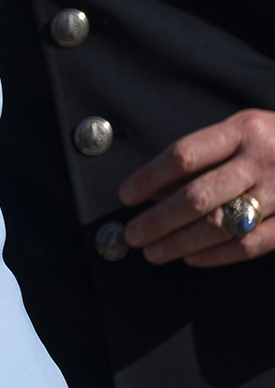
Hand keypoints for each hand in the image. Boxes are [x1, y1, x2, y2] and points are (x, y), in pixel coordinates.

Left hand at [120, 109, 274, 265]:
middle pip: (198, 196)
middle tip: (133, 234)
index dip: (149, 178)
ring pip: (222, 225)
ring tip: (154, 252)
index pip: (183, 156)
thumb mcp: (244, 130)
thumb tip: (156, 189)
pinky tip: (192, 258)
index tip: (127, 196)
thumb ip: (205, 154)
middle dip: (158, 220)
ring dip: (181, 242)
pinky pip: (251, 244)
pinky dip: (217, 255)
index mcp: (242, 130)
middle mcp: (261, 160)